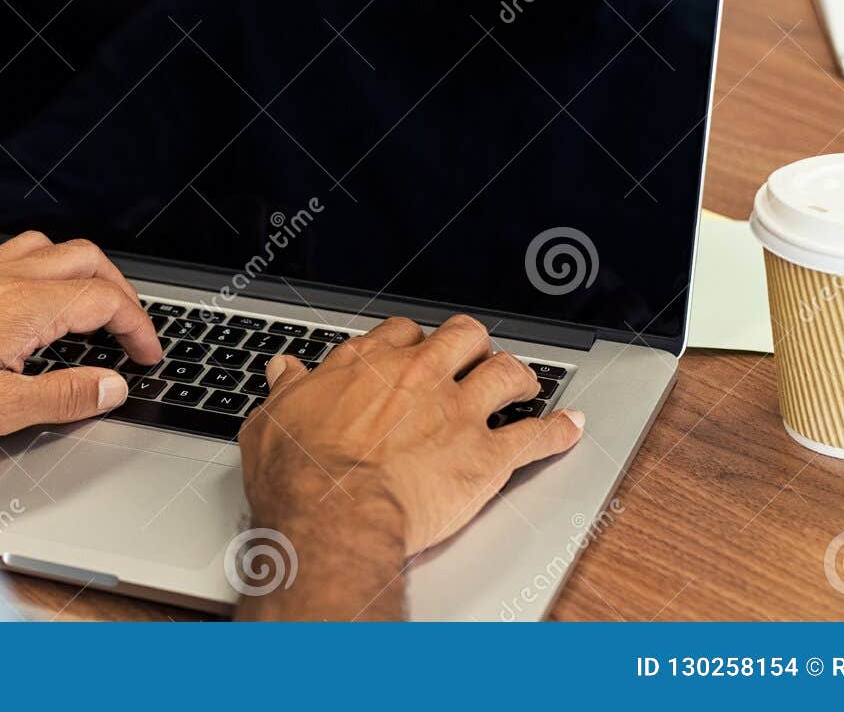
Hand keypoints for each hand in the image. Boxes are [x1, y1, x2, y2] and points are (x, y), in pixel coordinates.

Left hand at [0, 232, 160, 448]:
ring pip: (52, 248)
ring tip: (96, 308)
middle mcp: (6, 279)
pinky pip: (20, 254)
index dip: (138, 327)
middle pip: (87, 259)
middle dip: (122, 291)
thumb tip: (112, 387)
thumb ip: (62, 397)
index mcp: (24, 306)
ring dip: (86, 271)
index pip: (104, 300)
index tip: (148, 355)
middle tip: (133, 330)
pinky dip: (50, 269)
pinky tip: (39, 301)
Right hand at [235, 314, 582, 619]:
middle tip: (475, 356)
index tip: (413, 351)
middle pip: (462, 336)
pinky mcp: (485, 455)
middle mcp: (417, 376)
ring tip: (526, 383)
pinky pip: (536, 436)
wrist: (333, 511)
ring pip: (506, 372)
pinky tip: (572, 428)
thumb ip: (287, 390)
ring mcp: (456, 411)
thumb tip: (283, 370)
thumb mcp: (272, 420)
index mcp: (366, 365)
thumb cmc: (298, 473)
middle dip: (473, 343)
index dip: (412, 340)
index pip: (401, 332)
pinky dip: (559, 431)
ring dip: (520, 376)